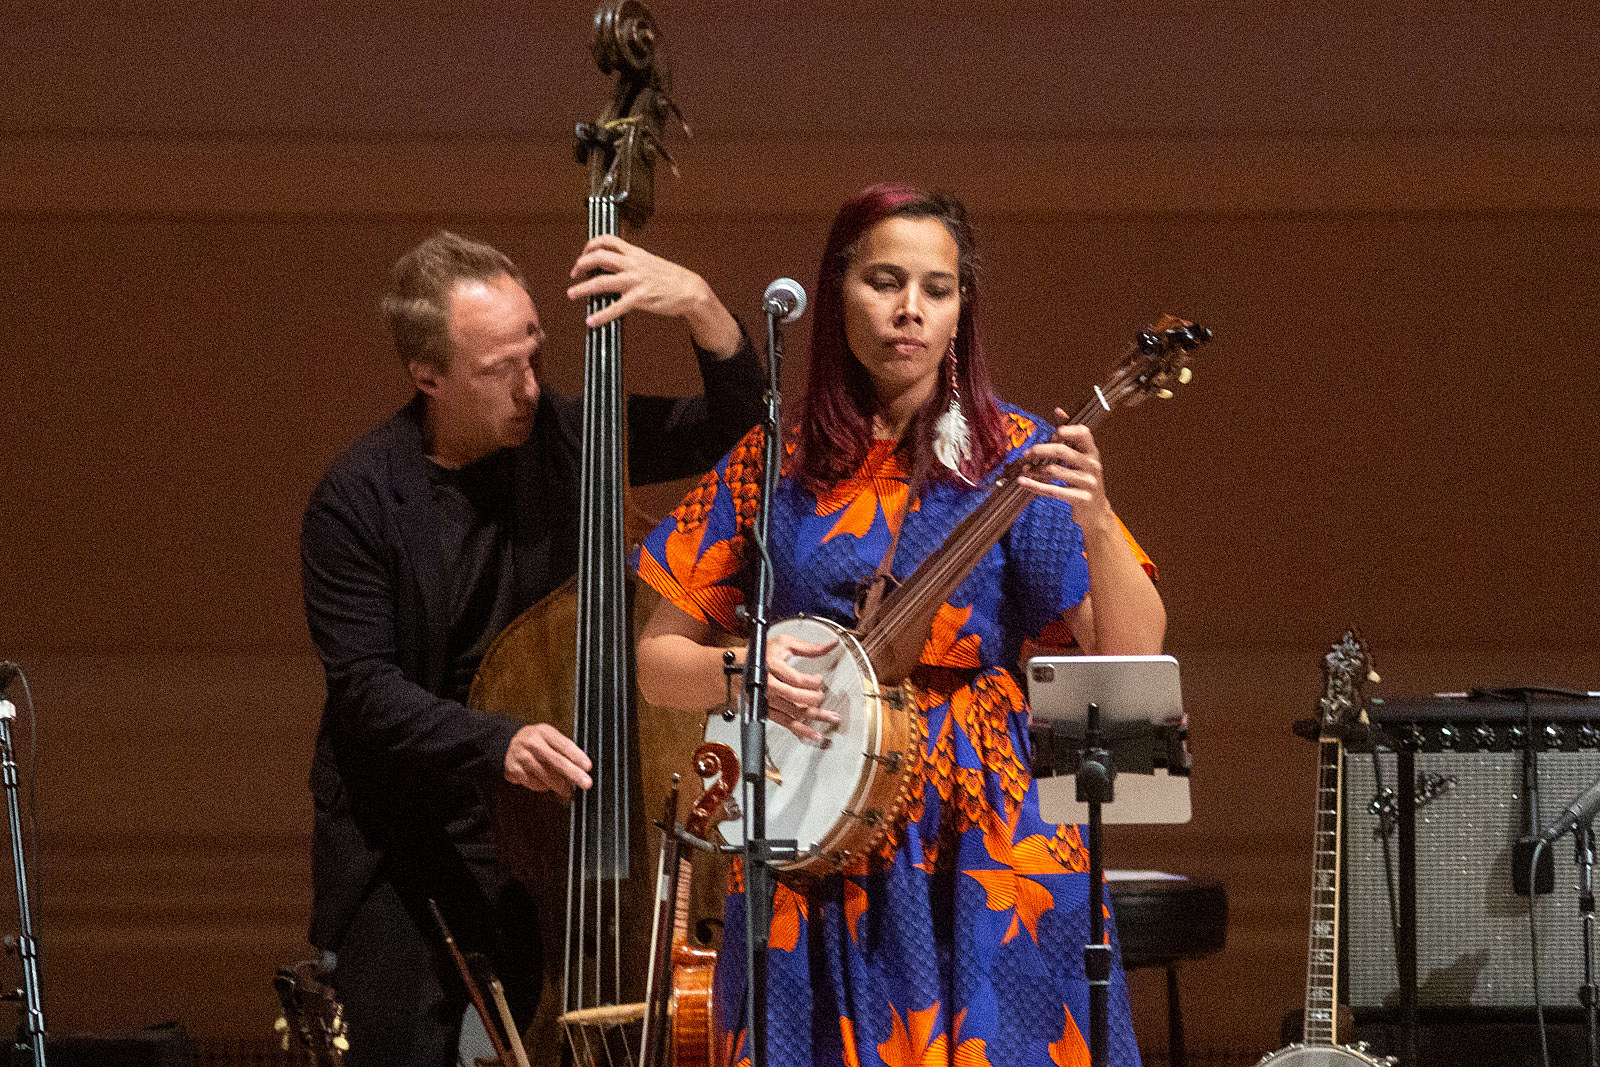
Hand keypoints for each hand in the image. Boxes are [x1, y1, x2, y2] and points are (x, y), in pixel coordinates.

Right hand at [503, 723, 593, 798]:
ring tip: (567, 790)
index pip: (564, 744)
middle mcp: (532, 743)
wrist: (508, 743)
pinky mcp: (514, 770)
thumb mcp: (549, 737)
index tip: (588, 766)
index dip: (577, 756)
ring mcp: (522, 757)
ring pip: (546, 776)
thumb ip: (563, 749)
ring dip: (560, 786)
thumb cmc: (536, 742)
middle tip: (586, 783)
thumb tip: (582, 767)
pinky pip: (535, 784)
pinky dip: (543, 787)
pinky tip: (545, 783)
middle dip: (573, 774)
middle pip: (556, 761)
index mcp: (544, 732)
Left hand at [566, 235, 740, 354]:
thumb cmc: (671, 278)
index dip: (590, 246)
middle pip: (598, 257)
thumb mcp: (649, 262)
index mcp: (635, 253)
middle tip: (574, 274)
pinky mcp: (640, 298)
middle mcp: (633, 264)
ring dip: (583, 288)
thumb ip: (631, 262)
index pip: (607, 240)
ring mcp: (636, 281)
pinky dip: (601, 315)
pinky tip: (592, 321)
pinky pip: (616, 307)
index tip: (583, 256)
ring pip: (602, 281)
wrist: (691, 289)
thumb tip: (611, 265)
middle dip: (581, 264)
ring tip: (572, 294)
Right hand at [763, 633, 839, 741]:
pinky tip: (814, 734)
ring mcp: (768, 700)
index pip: (797, 680)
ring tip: (830, 717)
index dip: (812, 681)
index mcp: (772, 666)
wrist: (740, 668)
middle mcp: (769, 685)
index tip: (818, 679)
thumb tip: (831, 645)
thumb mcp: (785, 644)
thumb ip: (809, 647)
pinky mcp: (768, 711)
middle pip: (796, 697)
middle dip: (814, 698)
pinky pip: (786, 723)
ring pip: (794, 712)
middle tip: (821, 695)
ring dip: (814, 716)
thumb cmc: (763, 655)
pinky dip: (801, 731)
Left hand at [1016, 414, 1116, 534]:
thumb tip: (1058, 410)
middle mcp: (1092, 465)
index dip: (1068, 430)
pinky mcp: (1080, 498)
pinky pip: (1052, 490)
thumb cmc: (1084, 480)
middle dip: (1040, 450)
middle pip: (1062, 451)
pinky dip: (1034, 486)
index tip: (1053, 432)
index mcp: (1092, 452)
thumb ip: (1070, 437)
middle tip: (1027, 453)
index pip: (1084, 433)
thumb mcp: (1081, 458)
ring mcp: (1087, 483)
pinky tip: (1023, 482)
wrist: (1096, 512)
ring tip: (1024, 469)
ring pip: (1054, 471)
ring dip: (1034, 469)